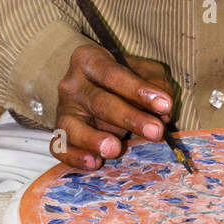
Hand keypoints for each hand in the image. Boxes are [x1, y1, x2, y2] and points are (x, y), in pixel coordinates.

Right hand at [50, 43, 175, 171]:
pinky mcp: (59, 133)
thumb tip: (164, 112)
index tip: (164, 104)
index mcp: (89, 60)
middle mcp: (72, 83)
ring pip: (73, 126)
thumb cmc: (121, 78)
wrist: (92, 87)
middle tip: (155, 131)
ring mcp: (63, 110)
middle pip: (99, 101)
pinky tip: (94, 163)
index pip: (113, 73)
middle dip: (129, 118)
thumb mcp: (142, 69)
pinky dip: (75, 157)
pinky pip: (60, 147)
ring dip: (94, 139)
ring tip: (115, 148)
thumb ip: (155, 83)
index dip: (138, 89)